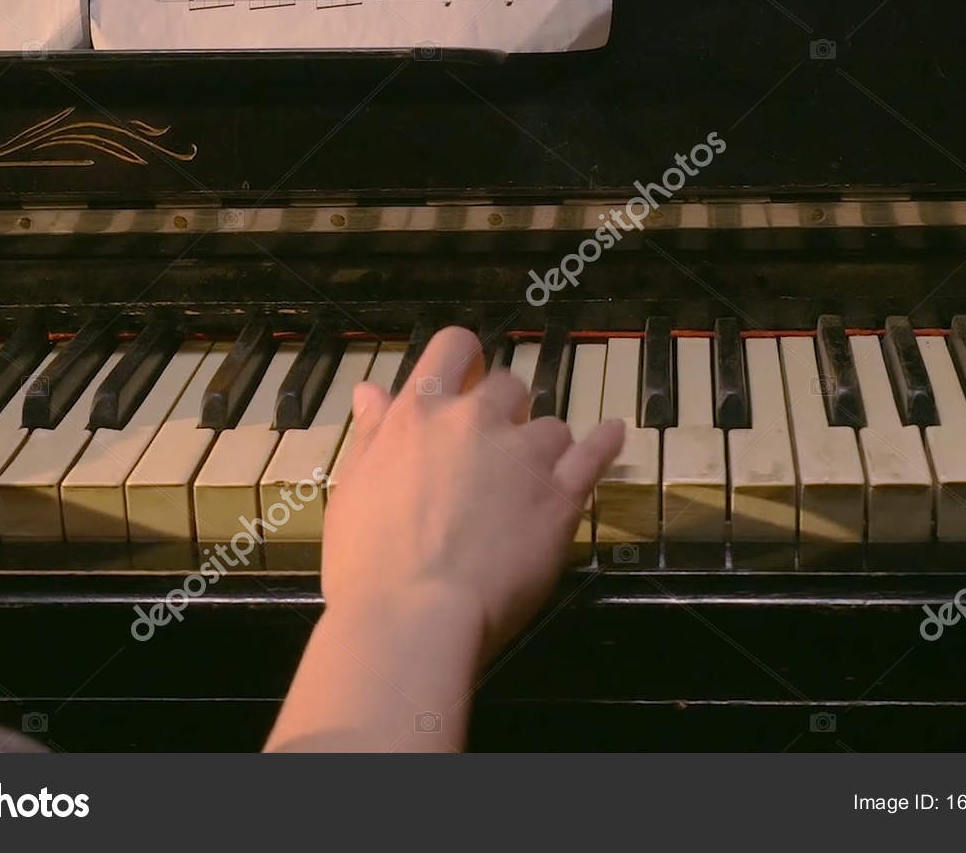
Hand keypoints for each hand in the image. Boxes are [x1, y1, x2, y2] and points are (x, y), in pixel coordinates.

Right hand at [266, 327, 622, 750]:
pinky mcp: (561, 495)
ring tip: (531, 480)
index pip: (453, 348)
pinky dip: (605, 441)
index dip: (465, 360)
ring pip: (550, 426)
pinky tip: (613, 434)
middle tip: (494, 450)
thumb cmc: (367, 563)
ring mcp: (523, 456)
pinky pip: (593, 454)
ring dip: (542, 445)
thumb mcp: (352, 489)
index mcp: (419, 414)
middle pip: (508, 386)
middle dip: (505, 411)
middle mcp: (475, 420)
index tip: (466, 382)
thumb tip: (372, 390)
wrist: (413, 618)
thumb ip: (372, 434)